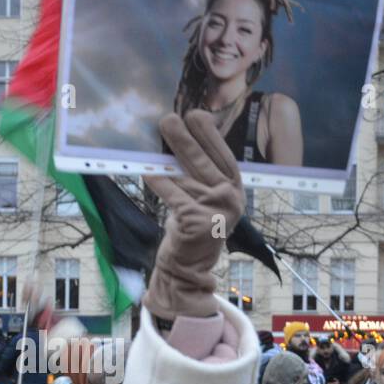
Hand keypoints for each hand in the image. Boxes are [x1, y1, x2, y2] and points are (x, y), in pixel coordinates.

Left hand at [143, 111, 244, 321]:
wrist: (188, 268)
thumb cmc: (193, 227)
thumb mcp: (206, 199)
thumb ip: (201, 175)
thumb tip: (181, 138)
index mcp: (236, 188)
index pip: (223, 154)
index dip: (209, 134)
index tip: (195, 115)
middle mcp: (230, 198)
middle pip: (203, 161)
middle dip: (183, 138)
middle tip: (168, 120)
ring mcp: (215, 211)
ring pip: (184, 177)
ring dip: (166, 161)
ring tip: (153, 145)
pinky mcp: (197, 222)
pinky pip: (172, 195)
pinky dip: (159, 183)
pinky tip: (147, 173)